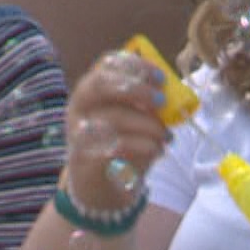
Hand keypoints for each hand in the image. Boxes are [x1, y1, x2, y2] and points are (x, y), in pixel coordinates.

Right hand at [64, 49, 170, 209]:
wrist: (99, 185)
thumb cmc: (119, 143)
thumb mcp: (134, 118)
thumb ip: (147, 103)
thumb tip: (172, 93)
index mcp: (91, 89)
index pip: (108, 64)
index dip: (136, 65)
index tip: (161, 77)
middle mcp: (79, 106)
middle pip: (101, 84)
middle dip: (136, 89)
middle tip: (162, 101)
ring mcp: (76, 132)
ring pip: (111, 118)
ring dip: (146, 124)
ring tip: (165, 135)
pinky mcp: (83, 159)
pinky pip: (114, 147)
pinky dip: (142, 146)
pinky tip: (157, 150)